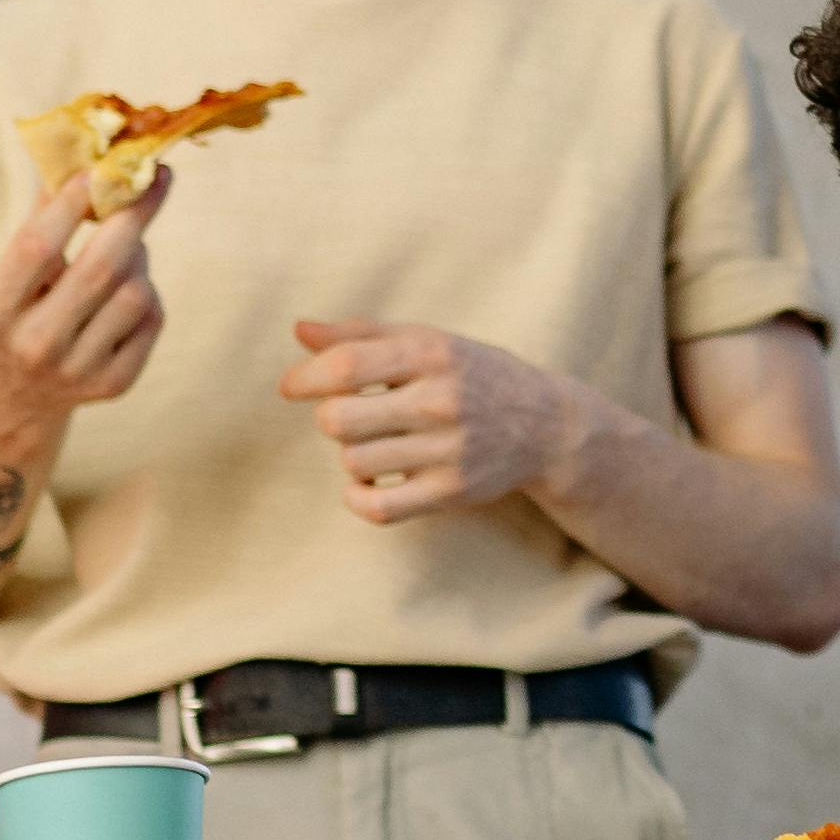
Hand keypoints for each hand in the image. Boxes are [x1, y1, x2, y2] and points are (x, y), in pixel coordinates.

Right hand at [0, 168, 167, 446]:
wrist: (11, 398)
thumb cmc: (13, 314)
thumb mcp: (6, 275)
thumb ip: (41, 222)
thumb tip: (82, 155)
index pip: (37, 246)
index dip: (69, 203)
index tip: (97, 166)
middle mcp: (35, 345)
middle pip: (100, 267)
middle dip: (134, 212)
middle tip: (157, 174)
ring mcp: (78, 371)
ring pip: (134, 290)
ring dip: (138, 254)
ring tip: (125, 245)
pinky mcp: (114, 385)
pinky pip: (151, 317)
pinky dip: (146, 289)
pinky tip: (128, 285)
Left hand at [284, 317, 599, 525]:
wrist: (547, 425)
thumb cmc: (471, 375)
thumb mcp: (426, 341)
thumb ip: (361, 335)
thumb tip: (300, 331)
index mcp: (432, 353)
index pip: (347, 365)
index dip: (306, 377)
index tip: (292, 387)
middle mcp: (442, 401)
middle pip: (339, 420)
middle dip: (331, 418)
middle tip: (351, 416)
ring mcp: (449, 451)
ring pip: (354, 462)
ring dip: (350, 455)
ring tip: (374, 444)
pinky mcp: (452, 492)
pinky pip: (379, 508)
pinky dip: (358, 497)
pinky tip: (366, 483)